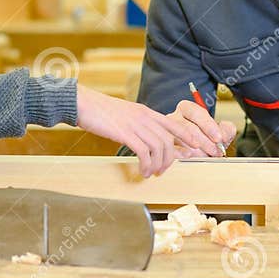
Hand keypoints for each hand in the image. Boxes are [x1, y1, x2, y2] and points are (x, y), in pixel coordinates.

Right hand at [75, 85, 215, 176]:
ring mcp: (136, 124)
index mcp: (146, 112)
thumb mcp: (126, 114)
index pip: (174, 124)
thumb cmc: (102, 112)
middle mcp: (145, 117)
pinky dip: (147, 165)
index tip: (195, 148)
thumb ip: (139, 124)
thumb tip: (146, 139)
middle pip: (168, 140)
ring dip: (158, 165)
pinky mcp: (125, 133)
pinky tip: (143, 171)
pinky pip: (144, 152)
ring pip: (158, 147)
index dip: (187, 137)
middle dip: (171, 159)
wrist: (84, 104)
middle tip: (163, 171)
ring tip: (152, 173)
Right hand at [167, 100, 237, 157]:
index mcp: (186, 108)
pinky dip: (184, 156)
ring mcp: (165, 131)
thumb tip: (224, 132)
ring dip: (197, 152)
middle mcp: (173, 117)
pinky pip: (172, 152)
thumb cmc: (204, 140)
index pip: (196, 113)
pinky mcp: (163, 146)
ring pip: (180, 141)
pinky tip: (192, 159)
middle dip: (206, 142)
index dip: (209, 126)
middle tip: (216, 152)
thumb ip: (226, 129)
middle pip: (188, 128)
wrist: (192, 151)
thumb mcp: (217, 132)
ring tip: (206, 156)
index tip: (219, 138)